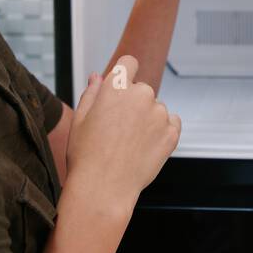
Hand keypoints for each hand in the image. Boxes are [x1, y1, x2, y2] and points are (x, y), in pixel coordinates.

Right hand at [64, 55, 180, 219]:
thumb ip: (92, 93)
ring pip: (156, 109)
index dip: (124, 74)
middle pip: (141, 90)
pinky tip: (144, 147)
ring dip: (147, 119)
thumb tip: (98, 76)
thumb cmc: (86, 155)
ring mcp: (159, 114)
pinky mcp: (172, 133)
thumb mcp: (80, 119)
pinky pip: (171, 123)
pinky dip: (161, 132)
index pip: (128, 63)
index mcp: (117, 87)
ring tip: (129, 144)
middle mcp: (142, 95)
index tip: (122, 87)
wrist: (103, 189)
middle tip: (118, 130)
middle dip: (133, 104)